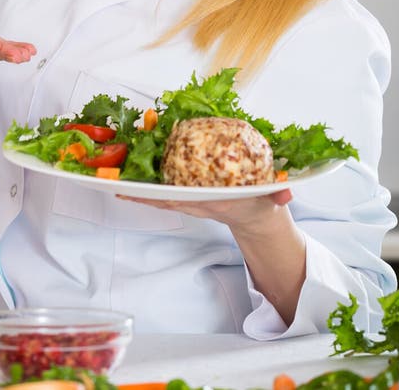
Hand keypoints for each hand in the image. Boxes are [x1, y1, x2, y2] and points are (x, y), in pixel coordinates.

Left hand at [116, 187, 291, 234]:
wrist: (256, 217)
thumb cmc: (261, 201)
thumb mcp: (273, 199)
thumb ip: (280, 194)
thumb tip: (287, 193)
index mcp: (217, 202)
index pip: (189, 198)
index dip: (168, 194)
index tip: (147, 190)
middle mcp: (199, 204)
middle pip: (166, 198)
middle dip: (142, 191)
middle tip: (115, 183)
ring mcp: (190, 203)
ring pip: (159, 196)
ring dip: (136, 189)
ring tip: (110, 181)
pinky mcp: (186, 199)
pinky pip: (161, 195)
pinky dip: (143, 190)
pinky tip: (124, 185)